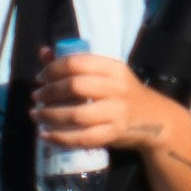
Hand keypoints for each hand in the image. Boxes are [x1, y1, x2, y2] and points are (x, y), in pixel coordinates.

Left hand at [31, 53, 190, 156]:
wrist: (154, 119)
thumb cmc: (124, 94)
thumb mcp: (107, 75)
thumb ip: (76, 65)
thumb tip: (44, 52)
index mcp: (115, 68)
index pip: (78, 63)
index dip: (54, 69)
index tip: (41, 78)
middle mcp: (117, 88)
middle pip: (76, 86)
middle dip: (50, 92)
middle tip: (37, 97)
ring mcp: (117, 112)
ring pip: (76, 114)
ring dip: (50, 115)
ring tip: (36, 115)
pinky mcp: (114, 134)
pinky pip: (81, 137)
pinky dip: (59, 137)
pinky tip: (45, 134)